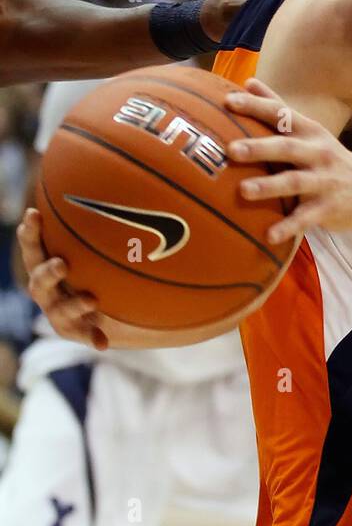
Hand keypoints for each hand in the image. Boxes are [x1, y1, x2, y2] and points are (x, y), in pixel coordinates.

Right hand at [17, 208, 108, 350]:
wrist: (117, 304)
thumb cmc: (107, 264)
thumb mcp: (110, 242)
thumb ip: (115, 220)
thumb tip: (146, 183)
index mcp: (50, 262)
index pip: (35, 246)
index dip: (31, 232)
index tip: (34, 214)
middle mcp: (49, 289)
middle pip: (38, 281)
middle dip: (46, 272)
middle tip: (62, 264)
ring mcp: (59, 312)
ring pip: (59, 310)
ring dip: (73, 304)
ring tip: (92, 300)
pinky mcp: (75, 332)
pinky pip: (84, 335)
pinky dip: (92, 337)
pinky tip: (102, 342)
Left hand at [225, 78, 351, 240]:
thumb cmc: (332, 160)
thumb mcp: (312, 131)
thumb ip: (279, 109)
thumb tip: (248, 81)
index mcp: (311, 132)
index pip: (282, 115)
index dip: (256, 106)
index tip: (229, 101)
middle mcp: (318, 153)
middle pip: (286, 147)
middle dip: (259, 148)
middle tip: (231, 149)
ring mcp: (325, 181)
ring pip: (294, 182)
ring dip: (269, 186)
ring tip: (243, 191)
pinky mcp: (329, 208)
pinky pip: (306, 218)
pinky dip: (289, 227)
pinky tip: (269, 236)